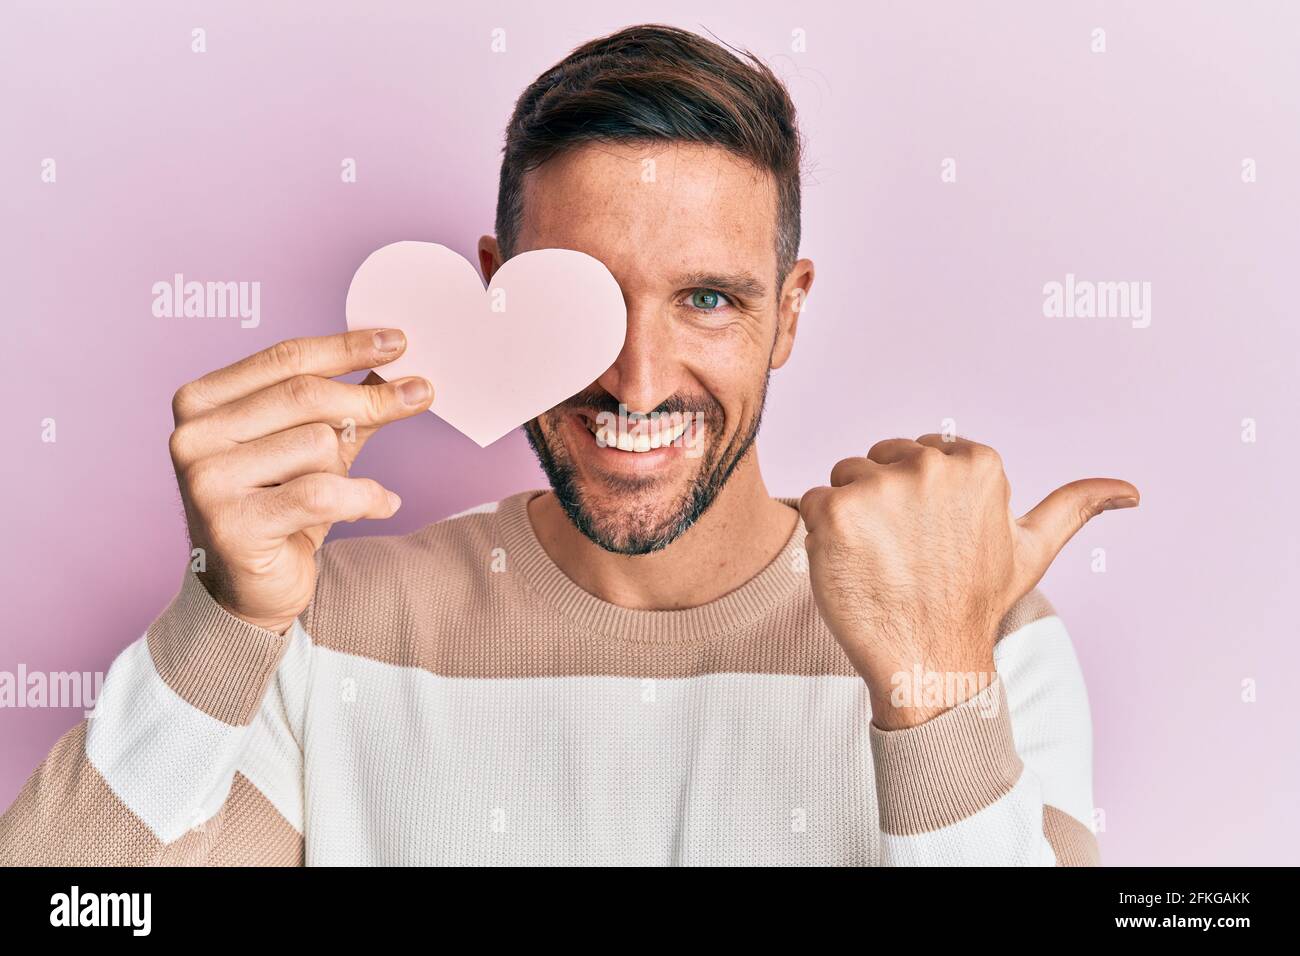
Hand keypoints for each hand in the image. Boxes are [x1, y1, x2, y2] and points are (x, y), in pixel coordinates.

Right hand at [168, 329, 433, 632]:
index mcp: (201, 402)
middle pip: (305, 396)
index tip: (398, 341)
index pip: (285, 359)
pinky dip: (364, 498)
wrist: (250, 590)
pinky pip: (323, 493)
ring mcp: (206, 481)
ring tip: (341, 491)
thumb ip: (346, 405)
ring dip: (347, 468)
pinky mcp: (232, 525)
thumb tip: (396, 365)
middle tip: (421, 393)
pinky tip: (383, 503)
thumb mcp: (315, 446)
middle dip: (372, 396)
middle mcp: (192, 436)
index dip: (347, 347)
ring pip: (318, 444)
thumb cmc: (282, 508)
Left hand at [799, 435, 1137, 728]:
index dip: (918, 498)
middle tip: (906, 554)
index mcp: (978, 462)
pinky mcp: (836, 510)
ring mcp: (882, 487)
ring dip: (851, 517)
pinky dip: (821, 533)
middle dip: (883, 501)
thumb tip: (1132, 491)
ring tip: (880, 561)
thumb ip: (1075, 507)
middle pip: (878, 460)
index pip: (918, 452)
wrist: (929, 663)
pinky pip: (811, 501)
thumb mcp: (1032, 550)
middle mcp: (931, 465)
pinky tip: (851, 566)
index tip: (933, 539)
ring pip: (843, 478)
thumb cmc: (976, 604)